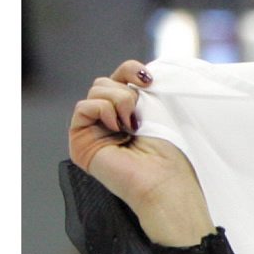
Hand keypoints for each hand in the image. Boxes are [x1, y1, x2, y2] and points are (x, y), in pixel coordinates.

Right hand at [68, 60, 214, 245]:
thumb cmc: (172, 154)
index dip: (131, 70)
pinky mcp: (81, 141)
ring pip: (96, 90)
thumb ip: (144, 89)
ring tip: (132, 127)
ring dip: (119, 102)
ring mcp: (95, 131)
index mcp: (131, 114)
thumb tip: (141, 72)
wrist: (165, 182)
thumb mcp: (160, 111)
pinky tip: (118, 130)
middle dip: (126, 92)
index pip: (121, 78)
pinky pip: (83, 107)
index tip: (149, 79)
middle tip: (141, 117)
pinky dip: (102, 111)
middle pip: (105, 82)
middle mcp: (111, 121)